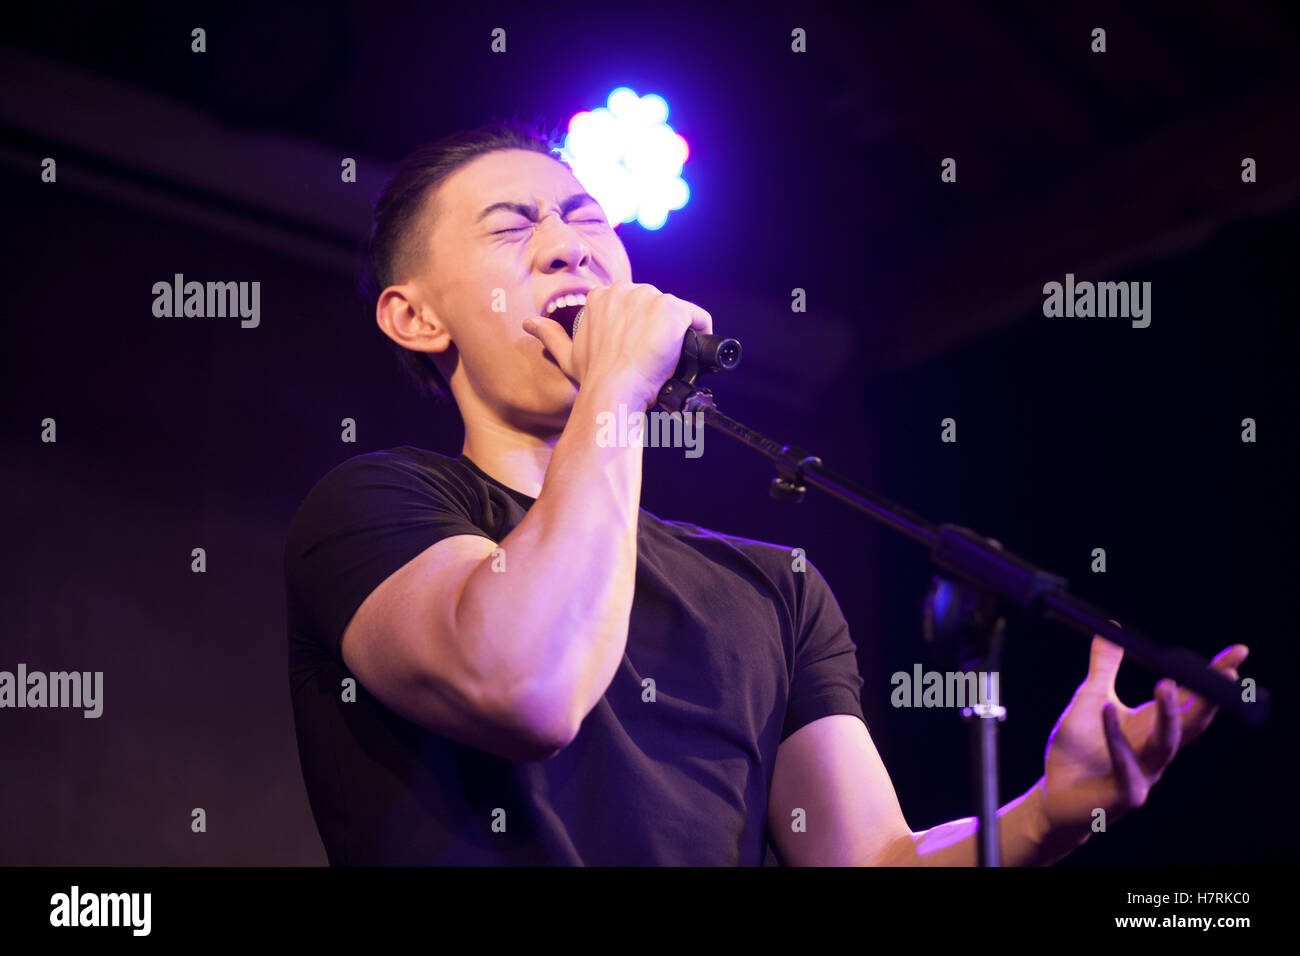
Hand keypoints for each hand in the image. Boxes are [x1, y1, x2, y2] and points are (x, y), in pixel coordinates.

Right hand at [522, 280, 711, 407]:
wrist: (612, 391)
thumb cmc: (592, 378)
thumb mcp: (566, 355)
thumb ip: (550, 334)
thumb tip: (529, 323)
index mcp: (602, 296)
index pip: (635, 305)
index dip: (641, 329)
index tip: (639, 351)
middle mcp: (626, 290)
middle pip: (657, 307)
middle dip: (659, 331)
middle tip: (654, 360)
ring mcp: (651, 298)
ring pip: (677, 313)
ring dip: (677, 335)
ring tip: (669, 361)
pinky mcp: (673, 310)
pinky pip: (699, 318)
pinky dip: (701, 335)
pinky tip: (692, 354)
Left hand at [1039, 631, 1248, 838]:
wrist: (1054, 794)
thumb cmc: (1078, 748)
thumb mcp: (1091, 698)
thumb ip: (1105, 666)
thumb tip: (1112, 628)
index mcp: (1154, 726)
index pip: (1191, 699)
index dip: (1214, 678)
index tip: (1238, 652)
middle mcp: (1157, 750)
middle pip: (1192, 723)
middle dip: (1209, 699)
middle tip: (1225, 675)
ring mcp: (1145, 774)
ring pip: (1166, 744)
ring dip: (1168, 715)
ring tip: (1163, 684)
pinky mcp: (1125, 794)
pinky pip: (1126, 766)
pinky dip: (1117, 738)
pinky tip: (1107, 710)